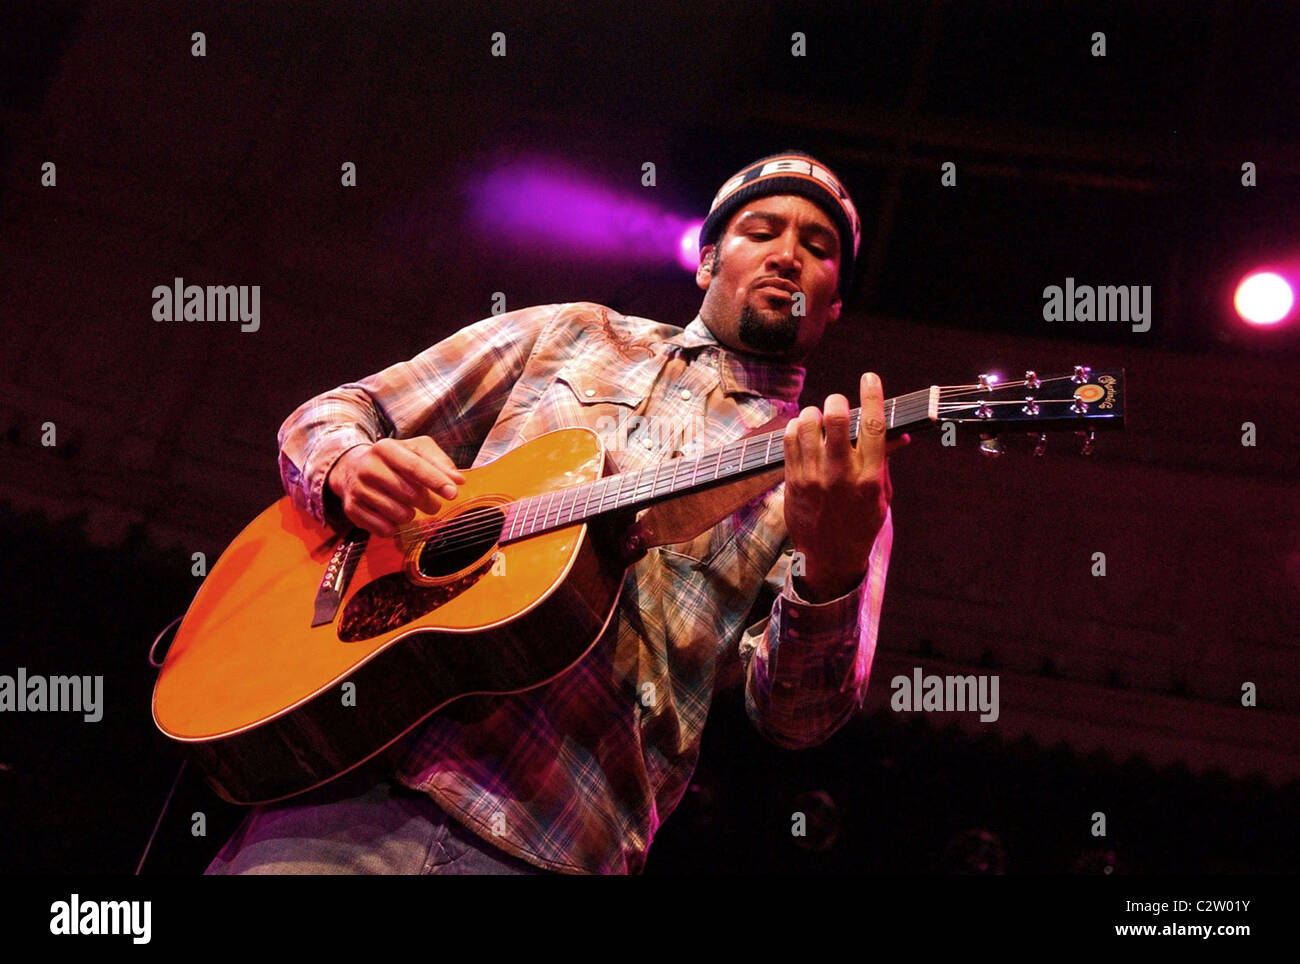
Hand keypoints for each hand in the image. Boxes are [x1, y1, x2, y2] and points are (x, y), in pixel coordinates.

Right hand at [327, 436, 465, 536]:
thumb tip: (458, 480)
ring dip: (411, 515)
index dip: (436, 481)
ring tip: (408, 506)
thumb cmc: (394, 460)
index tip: (453, 493)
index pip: (414, 466)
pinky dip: (395, 527)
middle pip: (409, 494)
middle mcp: (368, 466)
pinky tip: (392, 515)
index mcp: (386, 448)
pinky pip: (384, 529)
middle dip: (429, 503)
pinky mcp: (352, 509)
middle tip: (432, 504)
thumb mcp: (416, 450)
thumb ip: (440, 463)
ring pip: (399, 514)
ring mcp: (357, 489)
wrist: (352, 467)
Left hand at [782, 372, 908, 601]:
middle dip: (837, 402)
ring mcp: (812, 477)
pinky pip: (789, 439)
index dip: (872, 397)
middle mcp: (840, 474)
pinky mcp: (792, 480)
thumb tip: (897, 434)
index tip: (870, 378)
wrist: (829, 556)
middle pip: (834, 420)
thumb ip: (884, 462)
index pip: (872, 428)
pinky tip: (803, 430)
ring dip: (814, 414)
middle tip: (839, 405)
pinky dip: (796, 427)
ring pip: (807, 425)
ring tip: (819, 420)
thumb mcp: (881, 496)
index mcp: (869, 478)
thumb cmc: (860, 524)